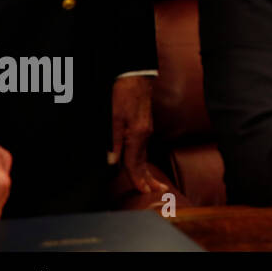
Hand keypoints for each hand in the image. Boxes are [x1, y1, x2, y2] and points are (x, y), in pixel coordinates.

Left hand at [110, 77, 165, 195]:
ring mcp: (146, 131)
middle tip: (158, 192)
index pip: (134, 163)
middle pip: (144, 162)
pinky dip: (144, 160)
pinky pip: (143, 148)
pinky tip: (143, 164)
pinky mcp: (144, 127)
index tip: (143, 191)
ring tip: (154, 184)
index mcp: (137, 135)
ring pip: (144, 156)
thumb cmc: (123, 95)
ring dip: (147, 171)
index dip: (135, 178)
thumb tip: (112, 162)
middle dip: (149, 179)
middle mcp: (144, 135)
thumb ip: (113, 141)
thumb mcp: (113, 118)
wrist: (136, 78)